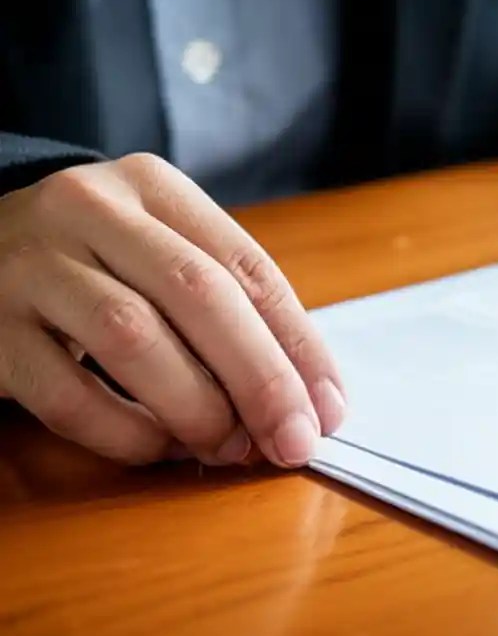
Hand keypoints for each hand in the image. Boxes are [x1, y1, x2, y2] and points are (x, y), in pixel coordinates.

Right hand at [0, 153, 344, 465]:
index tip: (328, 409)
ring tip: (228, 447)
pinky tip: (158, 448)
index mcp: (152, 187)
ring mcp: (29, 264)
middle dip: (259, 378)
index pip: (246, 266)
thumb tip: (312, 404)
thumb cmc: (95, 265)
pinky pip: (66, 394)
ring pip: (132, 336)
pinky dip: (124, 432)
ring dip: (196, 407)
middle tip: (293, 441)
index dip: (298, 344)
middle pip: (197, 293)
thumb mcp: (161, 254)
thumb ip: (231, 313)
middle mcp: (88, 209)